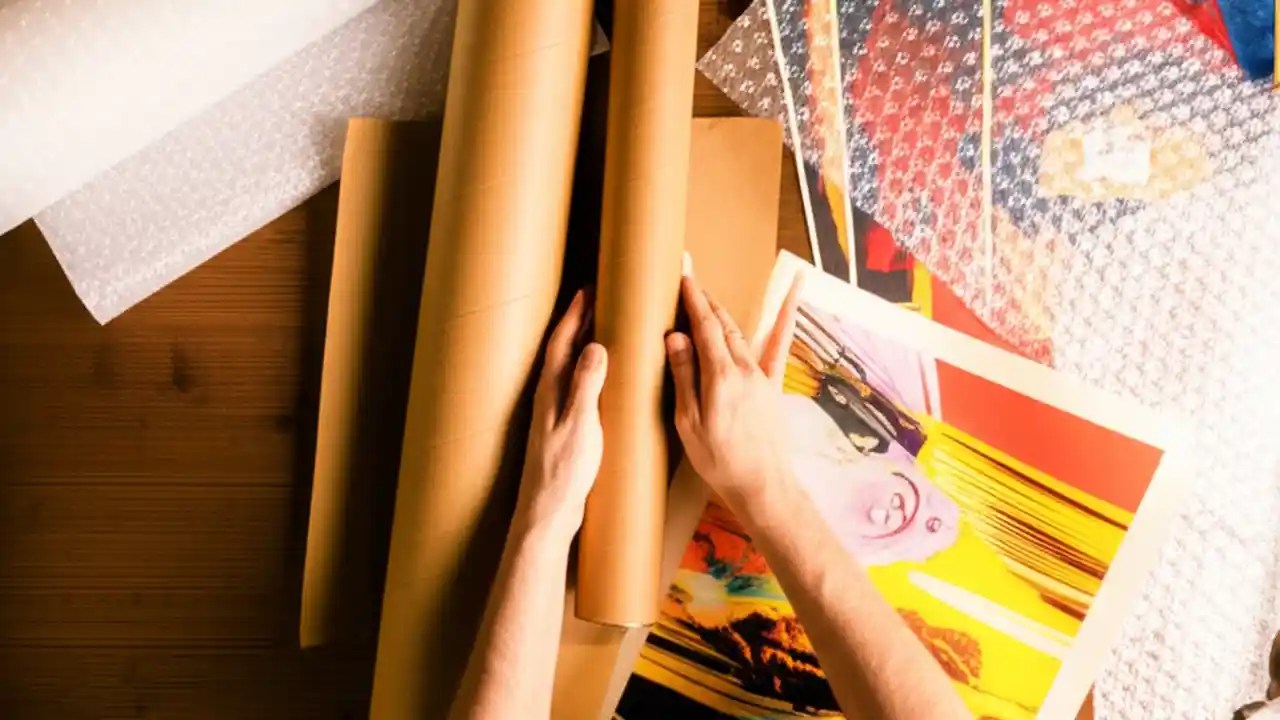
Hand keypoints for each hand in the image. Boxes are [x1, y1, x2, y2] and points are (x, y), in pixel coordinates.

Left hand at [515, 289, 607, 542]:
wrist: (548, 512)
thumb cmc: (562, 472)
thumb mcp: (581, 425)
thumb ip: (587, 385)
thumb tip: (596, 346)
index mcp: (550, 392)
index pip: (562, 342)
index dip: (574, 315)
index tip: (588, 289)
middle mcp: (548, 398)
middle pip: (563, 349)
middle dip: (578, 322)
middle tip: (596, 297)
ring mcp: (553, 413)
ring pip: (568, 367)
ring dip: (582, 343)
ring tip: (601, 326)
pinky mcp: (562, 428)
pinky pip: (575, 386)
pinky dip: (588, 370)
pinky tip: (601, 377)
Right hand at [665, 272, 802, 505]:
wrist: (762, 484)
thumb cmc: (720, 460)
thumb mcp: (689, 422)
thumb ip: (684, 377)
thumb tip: (676, 337)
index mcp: (719, 376)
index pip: (703, 327)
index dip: (692, 300)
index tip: (682, 276)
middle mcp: (744, 369)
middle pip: (721, 326)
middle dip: (705, 302)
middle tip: (690, 282)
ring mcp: (761, 376)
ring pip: (740, 334)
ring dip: (723, 314)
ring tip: (709, 298)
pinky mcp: (773, 387)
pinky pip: (778, 345)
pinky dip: (785, 316)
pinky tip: (795, 292)